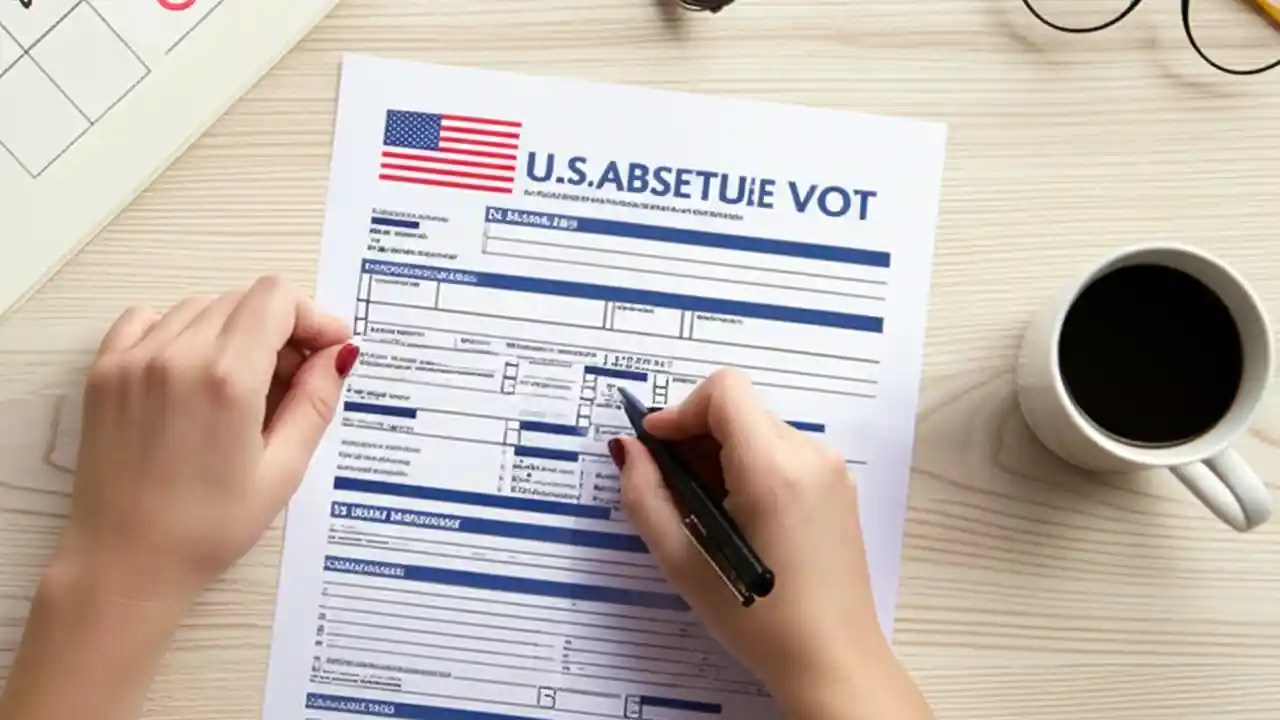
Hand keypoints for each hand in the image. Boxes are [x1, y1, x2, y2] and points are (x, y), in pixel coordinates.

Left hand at [60, 276, 353, 605]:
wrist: (125, 561)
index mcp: (227, 379)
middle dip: (279, 327)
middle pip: (243, 299)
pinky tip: (192, 372)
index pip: (277, 298)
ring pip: (200, 306)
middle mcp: (177, 355)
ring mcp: (133, 360)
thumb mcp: (282, 471)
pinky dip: (179, 331)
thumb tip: (339, 354)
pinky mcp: (104, 372)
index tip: (328, 348)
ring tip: (244, 382)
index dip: (312, 316)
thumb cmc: (208, 528)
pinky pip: (147, 319)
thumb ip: (314, 402)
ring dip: (232, 330)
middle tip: (293, 378)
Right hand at [610, 369, 931, 719]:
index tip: (655, 445)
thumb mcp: (683, 562)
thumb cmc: (758, 620)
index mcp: (773, 469)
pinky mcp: (840, 488)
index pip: (725, 390)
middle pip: (740, 411)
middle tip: (673, 489)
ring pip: (760, 432)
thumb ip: (646, 496)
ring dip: (723, 455)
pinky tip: (740, 520)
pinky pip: (785, 454)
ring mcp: (832, 471)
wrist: (833, 661)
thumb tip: (628, 448)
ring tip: (708, 513)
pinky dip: (752, 469)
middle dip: (697, 437)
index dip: (681, 409)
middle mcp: (810, 456)